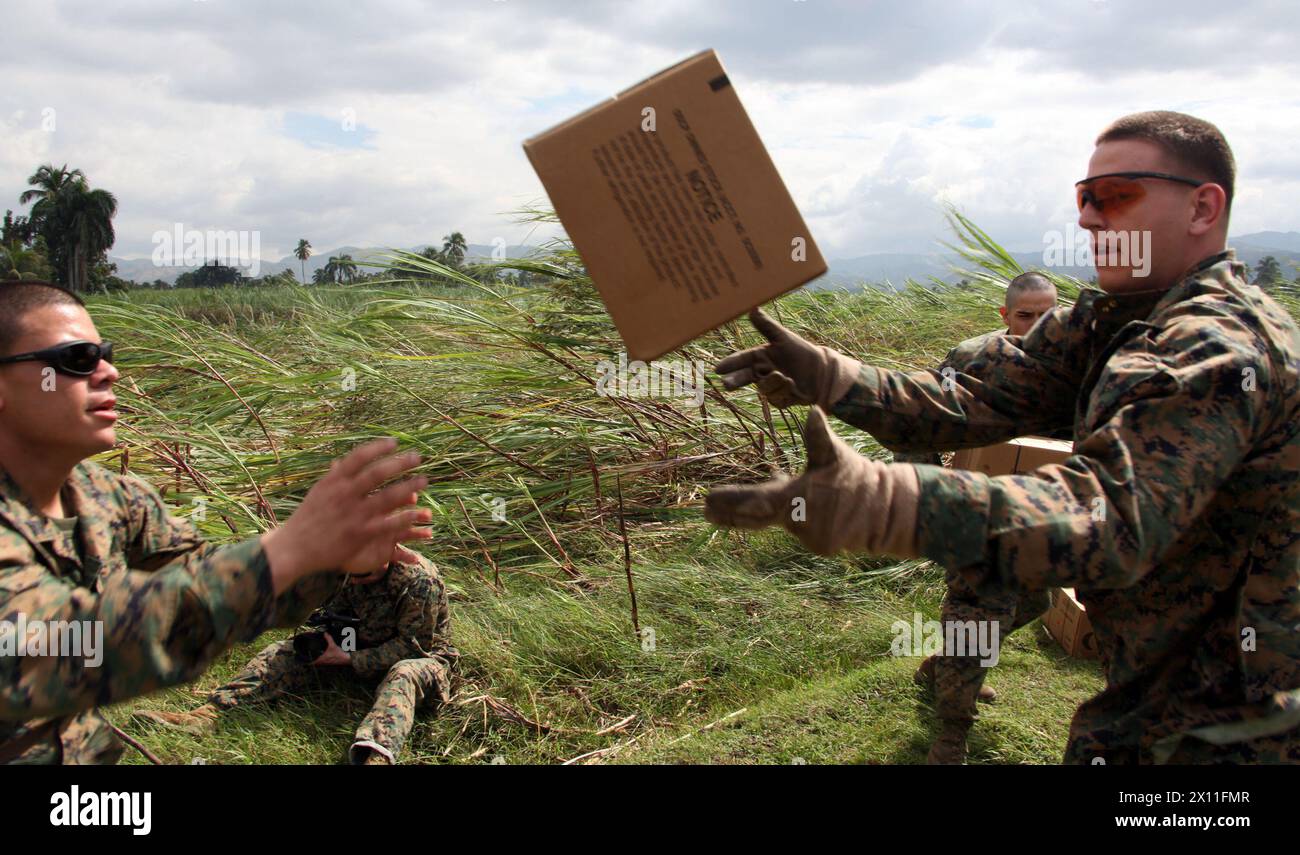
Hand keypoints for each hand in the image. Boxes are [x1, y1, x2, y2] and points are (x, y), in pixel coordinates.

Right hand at [262, 438, 431, 591]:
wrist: (294, 549)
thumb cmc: (308, 519)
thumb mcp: (319, 492)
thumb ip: (335, 477)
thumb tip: (343, 461)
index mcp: (333, 481)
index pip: (358, 457)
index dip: (378, 448)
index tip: (394, 442)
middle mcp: (344, 494)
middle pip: (377, 473)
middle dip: (400, 463)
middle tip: (418, 457)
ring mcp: (353, 514)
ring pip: (387, 496)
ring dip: (409, 487)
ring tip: (424, 480)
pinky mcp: (360, 534)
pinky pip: (388, 523)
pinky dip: (404, 516)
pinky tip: (417, 511)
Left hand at [311, 631, 350, 666]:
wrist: (346, 659)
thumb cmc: (339, 655)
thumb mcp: (332, 645)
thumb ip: (328, 639)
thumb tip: (325, 633)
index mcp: (322, 659)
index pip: (312, 663)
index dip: (308, 662)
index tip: (305, 660)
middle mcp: (324, 663)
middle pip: (316, 663)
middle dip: (313, 660)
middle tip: (310, 657)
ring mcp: (328, 664)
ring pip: (320, 663)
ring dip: (318, 660)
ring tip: (317, 656)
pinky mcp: (331, 663)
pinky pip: (325, 662)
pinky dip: (324, 660)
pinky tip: (327, 656)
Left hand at [704, 407, 919, 556]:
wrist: (887, 511)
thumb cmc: (858, 476)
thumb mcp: (835, 455)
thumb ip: (818, 436)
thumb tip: (812, 411)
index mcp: (796, 497)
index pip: (753, 501)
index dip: (729, 501)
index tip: (706, 500)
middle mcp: (797, 522)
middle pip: (756, 519)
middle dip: (730, 515)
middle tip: (705, 511)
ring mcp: (808, 537)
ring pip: (780, 521)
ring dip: (764, 513)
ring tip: (742, 505)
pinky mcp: (819, 546)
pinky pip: (798, 528)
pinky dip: (792, 516)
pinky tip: (795, 504)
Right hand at [715, 308, 860, 408]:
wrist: (821, 371)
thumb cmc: (801, 352)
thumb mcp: (783, 337)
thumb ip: (766, 326)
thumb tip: (752, 308)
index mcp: (760, 357)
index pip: (741, 360)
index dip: (730, 364)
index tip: (718, 368)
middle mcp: (761, 372)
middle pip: (743, 378)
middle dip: (734, 381)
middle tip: (726, 384)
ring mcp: (769, 387)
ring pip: (763, 388)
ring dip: (774, 383)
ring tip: (787, 378)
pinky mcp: (779, 399)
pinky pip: (775, 397)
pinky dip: (785, 391)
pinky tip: (793, 387)